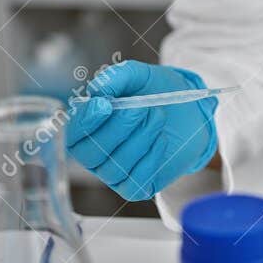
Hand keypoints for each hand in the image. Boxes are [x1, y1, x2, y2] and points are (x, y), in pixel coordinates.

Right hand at [65, 61, 220, 201]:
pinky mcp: (137, 187)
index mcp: (86, 129)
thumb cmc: (156, 93)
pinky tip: (160, 140)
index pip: (72, 135)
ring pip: (116, 166)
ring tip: (157, 117)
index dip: (85, 122)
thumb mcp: (139, 76)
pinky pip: (135, 182)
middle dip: (119, 128)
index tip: (104, 104)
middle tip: (142, 108)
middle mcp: (95, 155)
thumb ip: (117, 76)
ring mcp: (114, 174)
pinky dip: (150, 158)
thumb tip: (98, 90)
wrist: (190, 111)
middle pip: (92, 153)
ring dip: (140, 138)